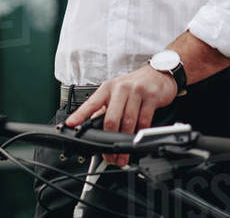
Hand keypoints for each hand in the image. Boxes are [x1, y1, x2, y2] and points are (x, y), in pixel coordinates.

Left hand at [64, 65, 178, 166]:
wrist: (159, 72)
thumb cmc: (135, 84)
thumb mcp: (116, 92)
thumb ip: (104, 107)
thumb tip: (90, 125)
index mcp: (108, 88)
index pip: (91, 103)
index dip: (80, 115)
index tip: (70, 125)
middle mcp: (121, 88)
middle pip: (111, 118)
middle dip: (108, 140)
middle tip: (108, 155)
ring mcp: (136, 92)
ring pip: (128, 121)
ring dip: (124, 142)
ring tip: (122, 155)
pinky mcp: (151, 97)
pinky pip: (144, 120)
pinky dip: (139, 134)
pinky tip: (136, 140)